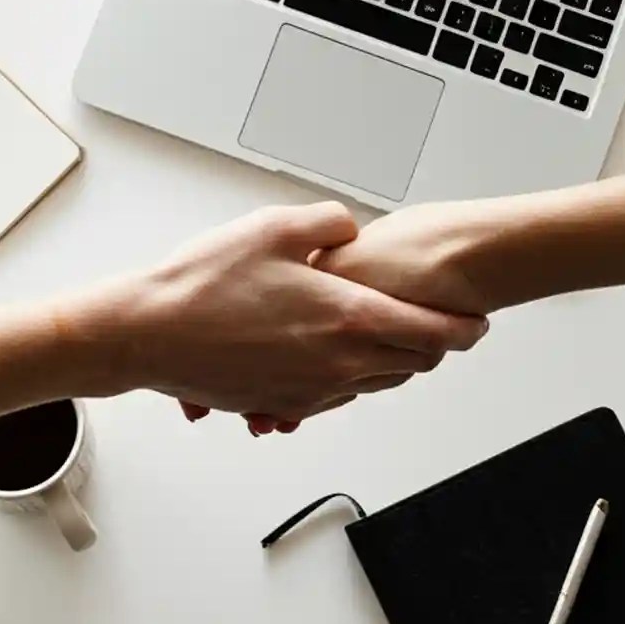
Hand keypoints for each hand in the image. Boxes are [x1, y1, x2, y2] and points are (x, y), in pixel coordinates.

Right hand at [56, 203, 487, 421]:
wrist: (147, 334)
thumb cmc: (202, 284)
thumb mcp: (273, 226)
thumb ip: (328, 221)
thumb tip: (352, 227)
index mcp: (348, 318)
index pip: (435, 333)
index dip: (466, 329)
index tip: (477, 322)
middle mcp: (338, 363)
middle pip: (415, 365)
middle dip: (436, 345)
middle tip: (441, 325)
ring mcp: (312, 389)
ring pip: (379, 384)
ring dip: (395, 362)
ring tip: (389, 333)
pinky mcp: (284, 402)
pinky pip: (338, 396)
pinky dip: (352, 377)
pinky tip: (335, 351)